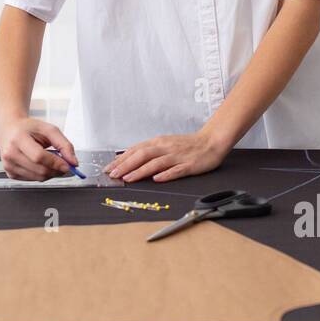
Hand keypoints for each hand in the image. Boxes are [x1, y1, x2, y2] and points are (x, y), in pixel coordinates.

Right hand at [0, 117, 77, 180]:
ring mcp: (9, 165)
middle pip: (39, 170)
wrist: (9, 129)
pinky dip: (41, 174)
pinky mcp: (10, 173)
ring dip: (50, 173)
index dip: (55, 163)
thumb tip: (73, 162)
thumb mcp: (48, 129)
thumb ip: (64, 144)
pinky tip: (40, 164)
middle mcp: (10, 153)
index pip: (39, 156)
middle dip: (56, 170)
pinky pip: (32, 180)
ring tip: (50, 161)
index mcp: (18, 138)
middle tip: (63, 164)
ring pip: (38, 178)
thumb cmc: (28, 128)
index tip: (67, 165)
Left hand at [107, 131, 229, 182]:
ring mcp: (177, 156)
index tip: (108, 168)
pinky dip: (166, 174)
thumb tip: (129, 158)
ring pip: (155, 163)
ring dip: (140, 171)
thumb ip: (149, 151)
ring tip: (128, 178)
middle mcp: (165, 148)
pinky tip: (157, 179)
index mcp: (158, 142)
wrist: (211, 141)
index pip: (135, 150)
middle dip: (125, 165)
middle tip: (113, 174)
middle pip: (142, 155)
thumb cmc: (187, 145)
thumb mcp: (165, 144)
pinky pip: (176, 170)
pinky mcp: (189, 165)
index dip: (121, 159)